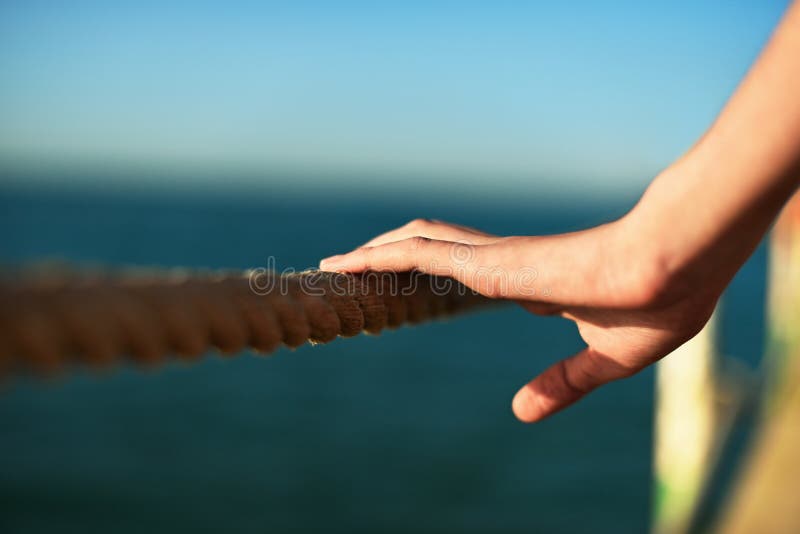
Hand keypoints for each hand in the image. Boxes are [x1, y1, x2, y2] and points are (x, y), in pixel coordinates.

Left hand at [319, 216, 718, 422]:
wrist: (675, 268)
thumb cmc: (658, 304)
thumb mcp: (605, 358)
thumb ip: (563, 382)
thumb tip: (521, 412)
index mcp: (528, 281)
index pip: (462, 269)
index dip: (430, 274)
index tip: (404, 288)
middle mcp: (502, 264)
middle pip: (426, 250)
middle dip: (387, 260)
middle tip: (348, 274)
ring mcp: (492, 260)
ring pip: (412, 246)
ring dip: (369, 256)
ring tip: (331, 269)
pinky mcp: (488, 262)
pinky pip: (416, 254)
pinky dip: (375, 258)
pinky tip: (343, 267)